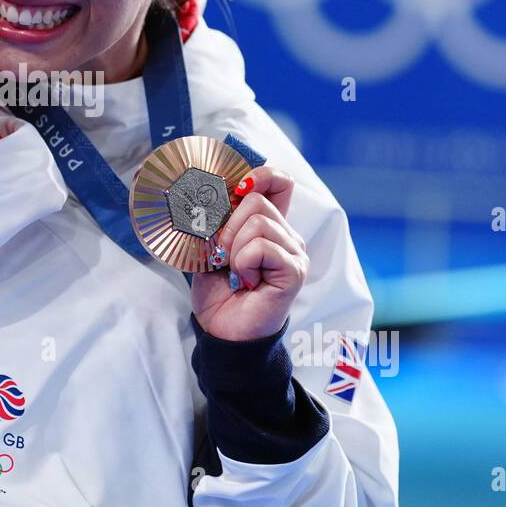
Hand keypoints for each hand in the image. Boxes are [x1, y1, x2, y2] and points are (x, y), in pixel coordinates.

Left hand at [191, 165, 308, 340]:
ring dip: (233, 249)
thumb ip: (219, 219)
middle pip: (257, 200)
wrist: (221, 330)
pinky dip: (243, 262)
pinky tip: (246, 281)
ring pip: (257, 222)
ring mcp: (294, 253)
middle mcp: (287, 235)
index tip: (235, 192)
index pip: (279, 181)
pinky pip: (261, 247)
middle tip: (223, 257)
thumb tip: (213, 192)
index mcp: (270, 225)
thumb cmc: (217, 291)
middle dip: (228, 227)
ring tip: (235, 272)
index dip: (258, 176)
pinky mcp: (294, 271)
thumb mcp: (211, 245)